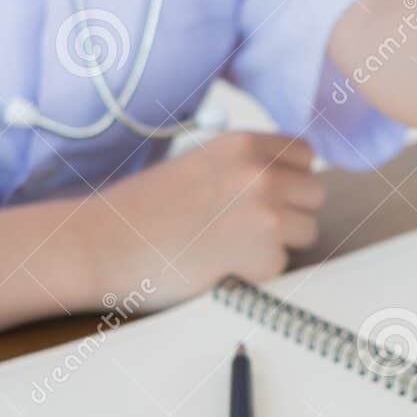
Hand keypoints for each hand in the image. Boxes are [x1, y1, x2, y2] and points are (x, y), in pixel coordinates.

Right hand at [70, 132, 323, 307]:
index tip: (266, 193)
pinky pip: (281, 266)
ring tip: (229, 245)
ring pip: (306, 232)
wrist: (102, 244)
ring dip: (277, 244)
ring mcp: (266, 214)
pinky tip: (219, 266)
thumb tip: (292, 178)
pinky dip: (257, 273)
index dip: (290, 177)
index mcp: (245, 143)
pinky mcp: (262, 256)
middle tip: (245, 226)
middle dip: (290, 212)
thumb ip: (246, 166)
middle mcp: (262, 173)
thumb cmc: (143, 209)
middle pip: (314, 194)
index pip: (306, 155)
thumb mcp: (201, 163)